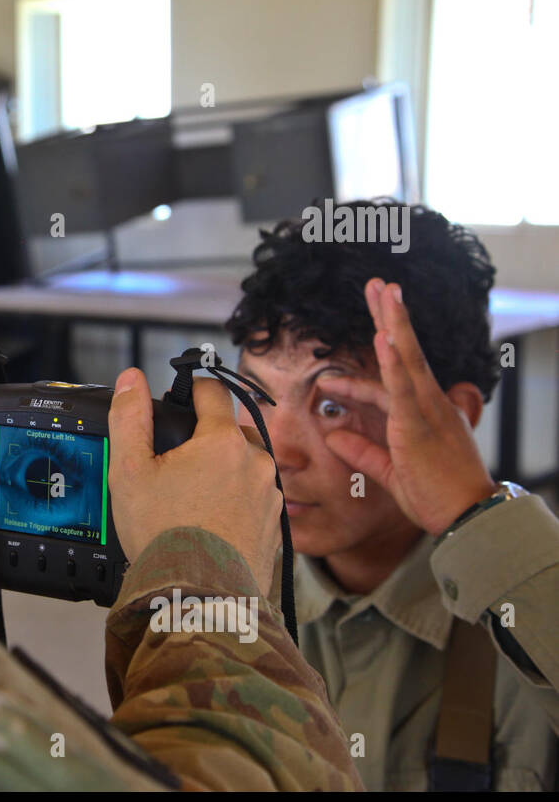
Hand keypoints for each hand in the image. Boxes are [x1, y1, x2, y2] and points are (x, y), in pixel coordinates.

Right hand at [108, 368, 281, 595]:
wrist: (199, 597)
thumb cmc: (164, 535)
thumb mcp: (129, 470)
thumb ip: (130, 417)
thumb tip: (131, 379)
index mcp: (222, 441)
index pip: (212, 392)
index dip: (190, 390)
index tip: (179, 399)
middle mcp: (255, 462)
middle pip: (231, 430)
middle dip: (206, 437)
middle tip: (176, 463)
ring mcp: (269, 496)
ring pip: (245, 465)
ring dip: (223, 471)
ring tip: (191, 498)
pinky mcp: (274, 526)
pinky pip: (254, 499)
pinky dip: (235, 502)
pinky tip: (209, 521)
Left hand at [316, 278, 494, 534]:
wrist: (467, 517)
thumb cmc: (437, 496)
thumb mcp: (389, 472)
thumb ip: (362, 452)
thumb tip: (334, 436)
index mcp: (422, 415)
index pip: (387, 383)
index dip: (362, 371)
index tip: (335, 371)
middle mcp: (428, 404)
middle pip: (404, 352)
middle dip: (390, 318)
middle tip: (379, 285)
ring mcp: (427, 410)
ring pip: (407, 358)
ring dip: (393, 323)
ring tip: (383, 291)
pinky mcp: (420, 423)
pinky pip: (404, 386)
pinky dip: (393, 361)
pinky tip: (383, 337)